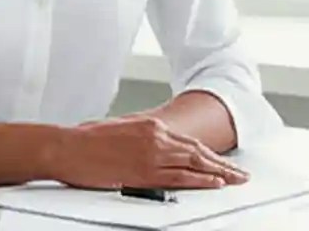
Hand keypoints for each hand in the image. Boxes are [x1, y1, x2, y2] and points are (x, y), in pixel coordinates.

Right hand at [46, 116, 248, 189]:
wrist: (68, 147)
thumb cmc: (87, 140)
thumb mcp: (121, 129)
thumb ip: (142, 136)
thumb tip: (154, 144)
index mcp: (151, 126)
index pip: (188, 142)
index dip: (209, 154)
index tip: (223, 161)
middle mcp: (157, 137)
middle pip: (198, 153)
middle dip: (222, 164)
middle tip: (240, 173)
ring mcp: (152, 155)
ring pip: (194, 164)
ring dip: (219, 172)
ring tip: (235, 179)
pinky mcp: (144, 172)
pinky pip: (179, 178)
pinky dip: (200, 180)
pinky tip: (214, 183)